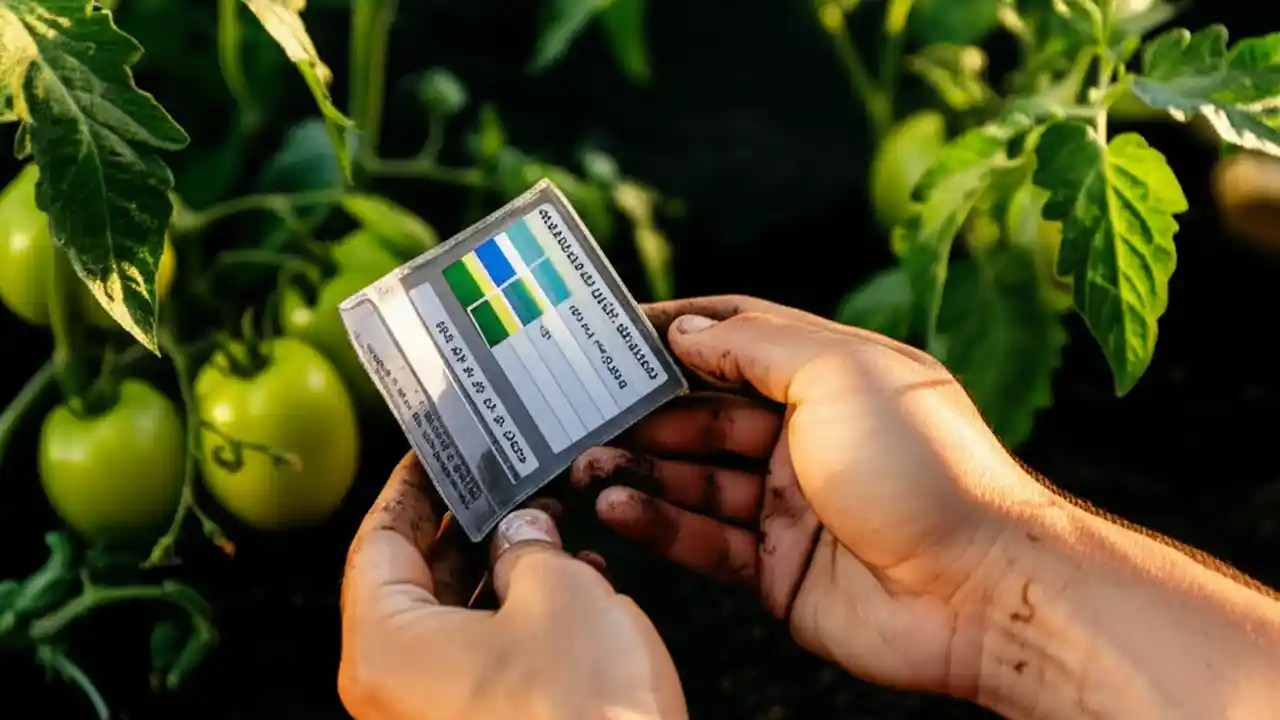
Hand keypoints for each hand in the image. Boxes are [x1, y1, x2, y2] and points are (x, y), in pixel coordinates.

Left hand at [339, 452, 686, 719]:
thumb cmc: (582, 710)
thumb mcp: (560, 593)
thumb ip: (532, 545)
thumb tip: (525, 527)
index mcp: (387, 647)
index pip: (379, 541)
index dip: (414, 486)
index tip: (437, 450)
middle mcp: (396, 688)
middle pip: (416, 581)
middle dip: (468, 525)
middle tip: (504, 476)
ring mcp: (436, 714)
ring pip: (457, 620)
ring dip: (503, 569)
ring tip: (551, 524)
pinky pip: (486, 658)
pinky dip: (521, 618)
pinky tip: (573, 585)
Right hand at [572, 295, 1047, 698]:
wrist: (978, 591)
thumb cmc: (923, 466)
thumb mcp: (838, 373)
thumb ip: (753, 347)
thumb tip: (682, 330)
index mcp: (830, 374)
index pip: (737, 337)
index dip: (677, 330)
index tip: (611, 332)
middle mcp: (806, 435)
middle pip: (703, 412)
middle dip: (643, 411)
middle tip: (577, 413)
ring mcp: (788, 505)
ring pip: (694, 478)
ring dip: (638, 469)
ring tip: (584, 467)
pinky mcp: (775, 569)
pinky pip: (702, 539)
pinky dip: (657, 522)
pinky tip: (617, 509)